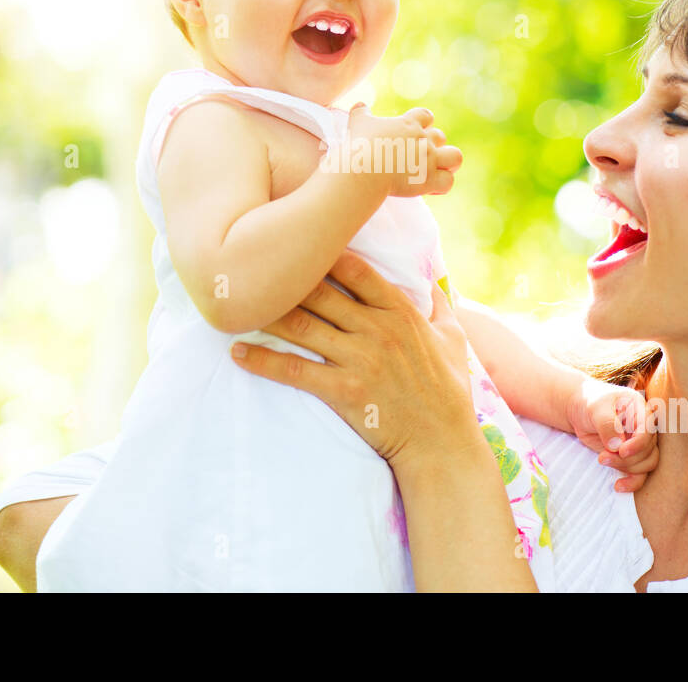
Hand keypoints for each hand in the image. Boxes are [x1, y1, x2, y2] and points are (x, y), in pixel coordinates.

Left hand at [228, 250, 475, 470]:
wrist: (442, 446)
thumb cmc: (448, 393)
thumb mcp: (453, 340)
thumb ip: (440, 305)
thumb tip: (433, 277)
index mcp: (401, 312)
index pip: (355, 269)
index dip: (323, 252)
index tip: (296, 242)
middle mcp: (378, 330)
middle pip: (319, 292)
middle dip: (284, 277)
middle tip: (251, 266)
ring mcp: (360, 360)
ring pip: (301, 326)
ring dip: (265, 314)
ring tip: (234, 304)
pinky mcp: (344, 391)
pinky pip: (294, 371)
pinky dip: (262, 360)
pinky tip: (237, 352)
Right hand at [341, 104, 462, 197]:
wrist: (365, 169)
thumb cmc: (360, 145)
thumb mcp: (358, 122)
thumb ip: (361, 113)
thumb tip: (359, 105)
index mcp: (409, 124)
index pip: (426, 115)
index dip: (423, 122)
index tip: (414, 131)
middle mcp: (423, 140)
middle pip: (440, 137)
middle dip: (433, 146)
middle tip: (420, 156)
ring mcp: (429, 160)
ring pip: (455, 157)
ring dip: (448, 163)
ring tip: (437, 170)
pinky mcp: (429, 180)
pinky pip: (448, 182)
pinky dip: (442, 186)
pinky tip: (430, 189)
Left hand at [564, 379, 657, 492]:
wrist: (579, 410)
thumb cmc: (589, 403)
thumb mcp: (595, 408)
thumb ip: (606, 425)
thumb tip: (617, 447)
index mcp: (640, 408)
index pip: (649, 431)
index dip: (638, 444)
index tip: (621, 451)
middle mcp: (644, 427)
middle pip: (649, 450)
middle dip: (626, 458)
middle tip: (602, 457)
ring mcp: (639, 443)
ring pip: (647, 463)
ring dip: (626, 467)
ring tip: (602, 460)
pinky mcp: (631, 456)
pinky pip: (641, 474)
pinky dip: (632, 482)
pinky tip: (618, 486)